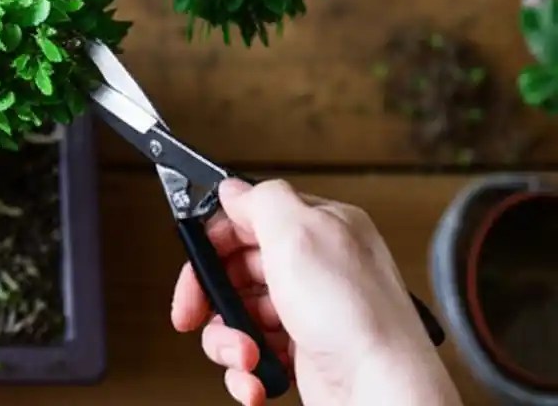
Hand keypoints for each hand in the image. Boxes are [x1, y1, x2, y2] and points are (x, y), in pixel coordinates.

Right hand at [171, 179, 458, 405]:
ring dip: (227, 340)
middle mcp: (314, 268)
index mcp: (320, 229)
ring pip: (236, 316)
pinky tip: (255, 376)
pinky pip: (251, 353)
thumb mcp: (301, 235)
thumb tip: (234, 189)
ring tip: (244, 355)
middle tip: (195, 313)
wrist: (380, 392)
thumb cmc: (357, 318)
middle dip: (213, 297)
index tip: (196, 260)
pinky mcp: (300, 353)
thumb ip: (262, 200)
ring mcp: (306, 313)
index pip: (251, 219)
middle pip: (234, 270)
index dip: (216, 239)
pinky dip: (244, 369)